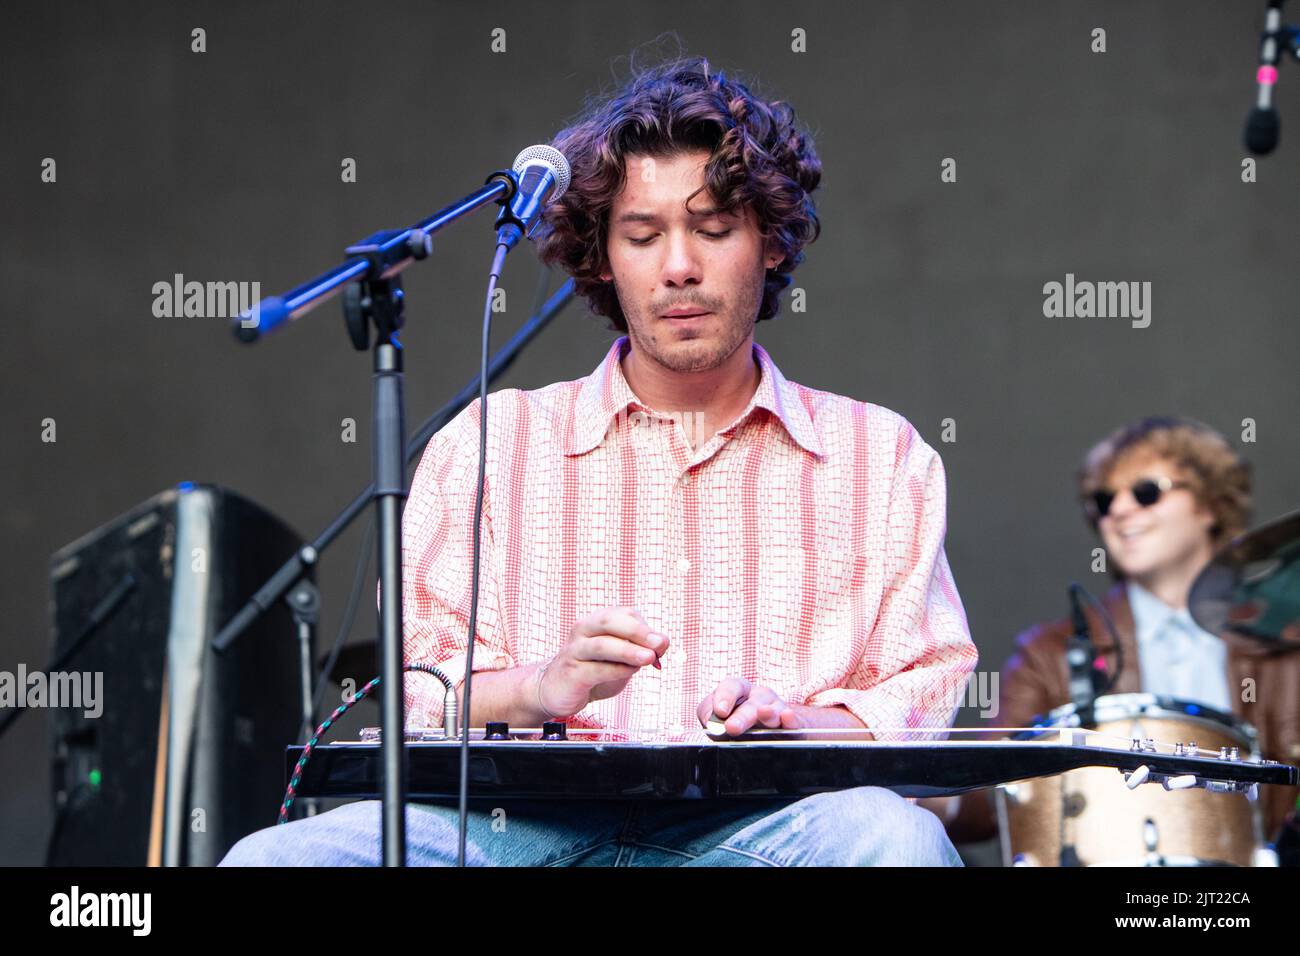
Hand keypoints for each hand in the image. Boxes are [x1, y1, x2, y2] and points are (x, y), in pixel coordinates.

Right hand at [536, 606, 668, 717]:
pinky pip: (595, 669)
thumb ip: (641, 649)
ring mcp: (575, 651)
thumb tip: (663, 642)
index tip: (662, 643)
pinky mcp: (571, 672)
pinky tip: (628, 673)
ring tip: (648, 658)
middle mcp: (584, 631)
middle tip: (658, 643)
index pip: (625, 614)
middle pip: (609, 621)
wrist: (557, 690)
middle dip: (637, 631)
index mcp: (597, 622)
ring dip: (628, 651)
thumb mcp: (621, 659)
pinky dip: (615, 670)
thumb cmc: (592, 670)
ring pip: (601, 645)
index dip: (646, 627)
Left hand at [696, 677, 804, 735]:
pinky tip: (787, 717)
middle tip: (732, 727)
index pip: (732, 686)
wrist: (770, 732)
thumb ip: (710, 717)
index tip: (720, 712)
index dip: (725, 697)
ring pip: (774, 711)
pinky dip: (792, 720)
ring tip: (763, 713)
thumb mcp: (718, 716)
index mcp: (741, 691)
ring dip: (768, 714)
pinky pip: (796, 722)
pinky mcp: (796, 725)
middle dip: (742, 716)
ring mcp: (779, 710)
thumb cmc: (738, 721)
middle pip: (752, 704)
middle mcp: (761, 697)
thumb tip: (712, 725)